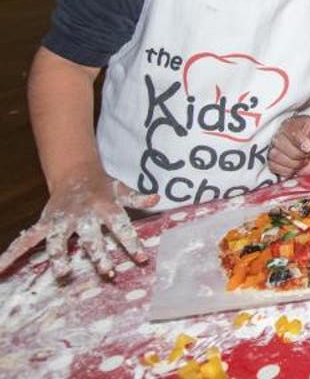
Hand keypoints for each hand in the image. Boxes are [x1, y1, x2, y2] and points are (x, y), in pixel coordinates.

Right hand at [0, 166, 156, 280]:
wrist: (76, 172)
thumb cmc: (103, 187)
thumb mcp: (123, 190)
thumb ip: (139, 197)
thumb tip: (158, 198)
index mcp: (105, 207)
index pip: (121, 226)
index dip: (132, 242)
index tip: (142, 258)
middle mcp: (83, 215)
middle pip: (90, 237)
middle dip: (98, 254)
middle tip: (107, 271)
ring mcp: (62, 220)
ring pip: (58, 239)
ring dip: (59, 256)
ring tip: (61, 273)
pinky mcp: (45, 223)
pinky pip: (27, 239)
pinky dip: (12, 253)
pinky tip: (0, 269)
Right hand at [269, 117, 309, 177]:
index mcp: (299, 123)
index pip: (289, 129)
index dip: (299, 140)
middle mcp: (284, 133)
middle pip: (278, 142)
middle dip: (296, 154)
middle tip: (309, 156)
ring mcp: (278, 147)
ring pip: (274, 155)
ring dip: (292, 163)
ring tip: (304, 162)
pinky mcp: (276, 160)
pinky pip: (273, 166)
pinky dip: (286, 170)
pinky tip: (297, 169)